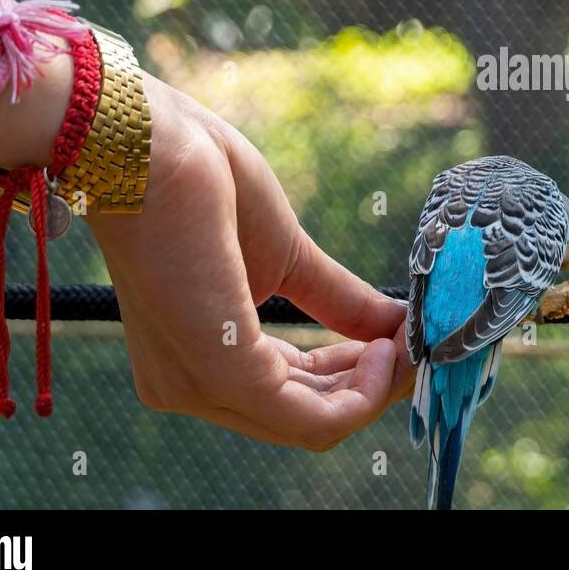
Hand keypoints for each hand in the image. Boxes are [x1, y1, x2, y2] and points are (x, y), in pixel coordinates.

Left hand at [87, 75, 413, 449]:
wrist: (149, 145)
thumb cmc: (202, 182)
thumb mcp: (285, 257)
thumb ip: (338, 301)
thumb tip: (398, 327)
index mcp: (199, 357)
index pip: (291, 396)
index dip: (358, 375)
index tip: (404, 340)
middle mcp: (190, 386)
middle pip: (308, 418)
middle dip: (374, 385)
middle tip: (419, 343)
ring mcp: (201, 386)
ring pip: (315, 425)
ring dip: (377, 387)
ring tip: (409, 339)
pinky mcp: (223, 374)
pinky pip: (311, 419)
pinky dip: (364, 392)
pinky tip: (385, 347)